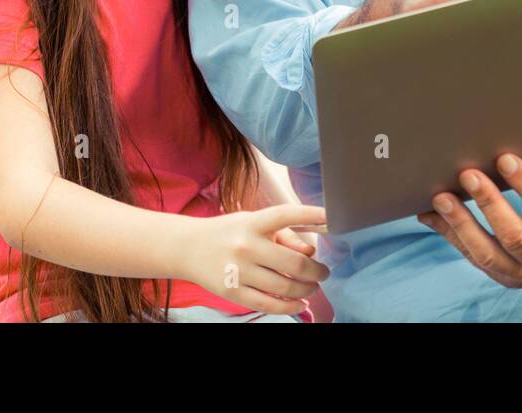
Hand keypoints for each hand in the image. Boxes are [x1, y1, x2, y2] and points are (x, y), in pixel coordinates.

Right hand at [184, 204, 329, 314]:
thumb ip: (284, 234)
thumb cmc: (230, 232)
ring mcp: (238, 271)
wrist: (188, 248)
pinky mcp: (233, 292)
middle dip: (316, 271)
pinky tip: (300, 302)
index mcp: (253, 222)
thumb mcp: (254, 222)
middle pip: (294, 263)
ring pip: (285, 286)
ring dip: (307, 289)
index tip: (333, 218)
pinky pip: (269, 304)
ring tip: (313, 286)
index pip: (287, 215)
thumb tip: (311, 253)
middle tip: (324, 272)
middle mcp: (246, 245)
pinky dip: (290, 306)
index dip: (313, 215)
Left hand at [417, 154, 521, 287]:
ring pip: (486, 254)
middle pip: (514, 237)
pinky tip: (428, 213)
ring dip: (461, 224)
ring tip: (441, 197)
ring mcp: (520, 275)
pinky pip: (468, 255)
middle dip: (489, 204)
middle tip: (468, 174)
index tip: (505, 158)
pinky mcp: (497, 275)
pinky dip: (447, 233)